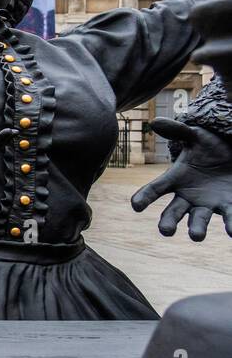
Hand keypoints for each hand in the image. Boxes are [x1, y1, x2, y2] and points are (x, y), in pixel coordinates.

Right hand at [130, 119, 231, 240]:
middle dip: (168, 223)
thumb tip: (155, 121)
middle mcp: (188, 197)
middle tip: (166, 231)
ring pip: (198, 221)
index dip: (144, 197)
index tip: (136, 206)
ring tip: (196, 236)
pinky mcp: (229, 207)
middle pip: (173, 213)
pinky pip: (230, 218)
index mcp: (176, 179)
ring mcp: (208, 205)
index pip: (155, 189)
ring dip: (197, 229)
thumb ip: (177, 131)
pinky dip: (231, 225)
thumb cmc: (211, 148)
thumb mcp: (196, 137)